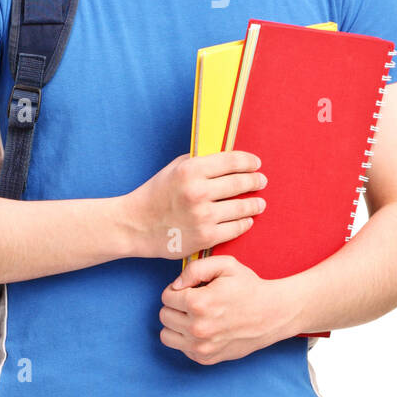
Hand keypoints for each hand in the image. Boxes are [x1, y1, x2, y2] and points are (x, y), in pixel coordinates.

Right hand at [122, 151, 267, 259]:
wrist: (135, 225)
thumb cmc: (156, 194)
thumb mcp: (174, 169)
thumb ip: (200, 162)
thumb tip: (229, 159)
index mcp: (191, 170)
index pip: (232, 161)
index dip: (249, 162)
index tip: (256, 164)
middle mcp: (198, 192)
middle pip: (241, 183)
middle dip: (256, 181)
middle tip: (261, 181)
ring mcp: (203, 216)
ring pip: (242, 208)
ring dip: (255, 204)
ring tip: (260, 203)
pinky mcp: (205, 237)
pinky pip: (235, 228)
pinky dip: (244, 222)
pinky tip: (247, 219)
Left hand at [158, 255, 298, 364]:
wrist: (273, 314)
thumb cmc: (249, 287)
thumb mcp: (225, 265)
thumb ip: (195, 269)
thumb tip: (175, 285)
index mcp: (199, 303)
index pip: (166, 297)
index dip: (178, 289)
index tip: (192, 289)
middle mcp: (198, 328)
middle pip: (164, 315)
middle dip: (175, 306)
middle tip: (194, 301)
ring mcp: (202, 347)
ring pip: (167, 335)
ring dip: (176, 324)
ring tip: (194, 316)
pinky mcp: (207, 358)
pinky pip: (181, 349)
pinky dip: (186, 338)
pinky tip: (203, 328)